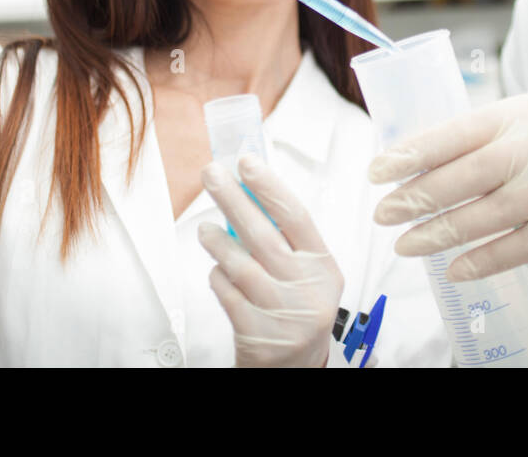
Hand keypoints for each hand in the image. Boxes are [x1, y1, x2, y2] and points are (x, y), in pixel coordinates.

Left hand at [199, 155, 343, 367]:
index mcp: (322, 265)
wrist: (296, 366)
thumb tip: (251, 190)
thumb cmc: (298, 306)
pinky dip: (217, 277)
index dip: (270, 186)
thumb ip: (286, 238)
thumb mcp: (306, 271)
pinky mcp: (256, 333)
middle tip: (212, 174)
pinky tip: (217, 270)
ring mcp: (281, 311)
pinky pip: (227, 293)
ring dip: (217, 241)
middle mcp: (306, 287)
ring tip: (205, 229)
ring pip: (240, 264)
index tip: (247, 162)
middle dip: (233, 199)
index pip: (296, 216)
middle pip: (263, 234)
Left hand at [368, 87, 527, 280]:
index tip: (379, 169)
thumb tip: (444, 150)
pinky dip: (481, 260)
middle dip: (414, 198)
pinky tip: (454, 269)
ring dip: (437, 233)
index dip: (412, 153)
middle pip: (461, 177)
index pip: (456, 132)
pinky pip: (516, 248)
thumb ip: (507, 126)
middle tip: (382, 213)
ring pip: (481, 216)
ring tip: (405, 244)